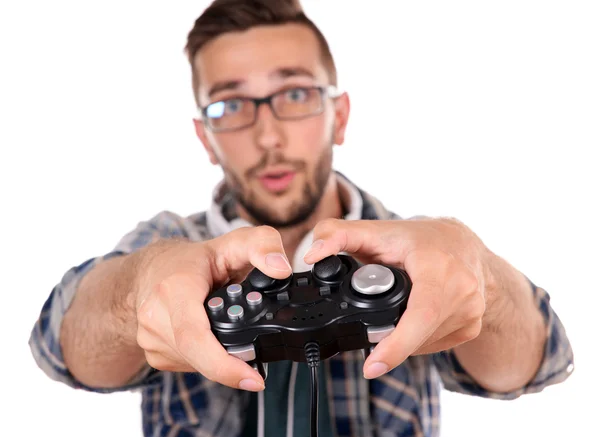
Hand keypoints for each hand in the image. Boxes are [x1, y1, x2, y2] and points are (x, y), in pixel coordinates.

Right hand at [134, 226, 291, 390]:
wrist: (151, 269)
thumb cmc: (192, 259)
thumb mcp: (233, 241)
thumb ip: (263, 245)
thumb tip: (281, 269)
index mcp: (174, 289)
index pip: (195, 337)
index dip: (224, 365)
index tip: (254, 379)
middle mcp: (156, 316)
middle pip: (200, 356)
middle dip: (232, 360)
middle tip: (255, 360)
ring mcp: (150, 338)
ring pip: (196, 363)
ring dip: (219, 358)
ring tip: (229, 332)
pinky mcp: (153, 352)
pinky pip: (188, 364)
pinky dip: (206, 357)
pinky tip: (211, 337)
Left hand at [303, 217, 489, 378]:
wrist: (461, 243)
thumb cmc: (416, 238)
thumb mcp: (373, 229)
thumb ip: (335, 234)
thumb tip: (312, 255)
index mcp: (438, 265)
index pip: (421, 312)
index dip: (397, 343)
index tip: (372, 366)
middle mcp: (462, 289)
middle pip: (417, 333)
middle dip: (389, 340)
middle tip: (371, 337)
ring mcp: (471, 311)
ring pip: (424, 342)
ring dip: (402, 338)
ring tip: (394, 313)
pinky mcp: (472, 326)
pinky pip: (434, 343)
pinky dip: (415, 338)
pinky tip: (410, 317)